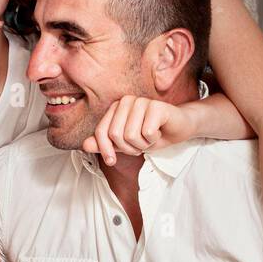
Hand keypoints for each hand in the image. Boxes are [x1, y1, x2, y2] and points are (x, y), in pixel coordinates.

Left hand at [81, 96, 195, 164]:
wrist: (178, 129)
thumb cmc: (151, 135)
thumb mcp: (125, 144)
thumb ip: (105, 144)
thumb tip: (84, 145)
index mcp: (116, 108)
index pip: (102, 132)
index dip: (105, 150)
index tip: (112, 160)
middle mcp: (126, 101)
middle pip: (116, 135)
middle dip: (129, 148)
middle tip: (140, 144)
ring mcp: (141, 102)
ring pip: (131, 135)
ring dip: (143, 144)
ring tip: (150, 138)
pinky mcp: (156, 106)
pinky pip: (147, 132)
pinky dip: (153, 139)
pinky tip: (159, 132)